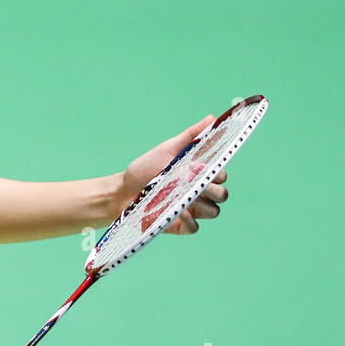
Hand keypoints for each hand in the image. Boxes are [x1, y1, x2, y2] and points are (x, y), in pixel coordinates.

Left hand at [112, 115, 228, 234]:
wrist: (122, 191)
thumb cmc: (145, 169)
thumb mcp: (167, 149)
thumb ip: (190, 136)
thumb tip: (212, 118)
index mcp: (198, 175)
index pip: (220, 175)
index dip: (219, 173)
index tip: (208, 168)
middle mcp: (197, 193)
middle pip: (222, 195)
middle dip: (216, 190)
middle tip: (200, 184)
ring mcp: (190, 210)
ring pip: (213, 212)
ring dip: (206, 205)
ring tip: (190, 197)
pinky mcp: (179, 225)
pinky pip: (195, 227)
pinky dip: (191, 221)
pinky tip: (180, 212)